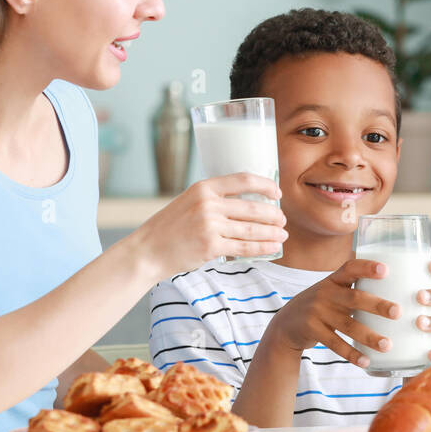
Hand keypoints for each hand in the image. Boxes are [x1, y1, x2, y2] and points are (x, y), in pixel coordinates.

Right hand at [130, 172, 285, 279]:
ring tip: (283, 234)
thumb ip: (213, 199)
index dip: (265, 186)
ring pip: (252, 229)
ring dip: (272, 232)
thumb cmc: (169, 227)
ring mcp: (210, 226)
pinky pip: (244, 247)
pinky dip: (263, 247)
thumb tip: (247, 201)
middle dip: (273, 214)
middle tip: (283, 219)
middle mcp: (208, 204)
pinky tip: (273, 247)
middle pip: (252, 207)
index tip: (277, 193)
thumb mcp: (188, 201)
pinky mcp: (211, 247)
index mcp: (204, 188)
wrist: (147, 251)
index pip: (244, 180)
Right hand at [265, 258, 398, 367]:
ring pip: (348, 325)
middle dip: (377, 305)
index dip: (367, 267)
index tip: (386, 270)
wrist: (286, 323)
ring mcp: (317, 312)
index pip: (351, 268)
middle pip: (354, 298)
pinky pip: (335, 344)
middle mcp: (325, 293)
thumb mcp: (331, 290)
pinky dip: (352, 354)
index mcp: (333, 280)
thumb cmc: (321, 305)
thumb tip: (393, 289)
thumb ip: (353, 288)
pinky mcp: (312, 330)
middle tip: (398, 312)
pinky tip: (366, 361)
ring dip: (369, 336)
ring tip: (387, 345)